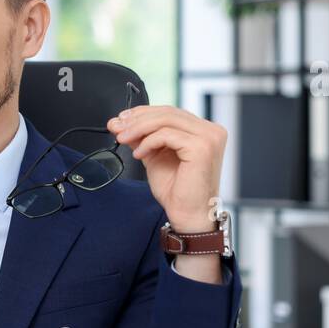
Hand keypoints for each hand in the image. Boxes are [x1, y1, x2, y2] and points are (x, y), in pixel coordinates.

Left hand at [106, 105, 225, 230]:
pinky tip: (139, 154)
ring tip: (123, 139)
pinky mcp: (202, 147)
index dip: (143, 113)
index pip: (170, 112)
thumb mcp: (155, 156)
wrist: (187, 215)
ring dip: (138, 128)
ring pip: (166, 120)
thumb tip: (120, 123)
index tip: (121, 119)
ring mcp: (209, 137)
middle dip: (137, 119)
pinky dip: (148, 142)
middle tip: (117, 126)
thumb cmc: (177, 191)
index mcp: (203, 131)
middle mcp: (211, 131)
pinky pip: (167, 135)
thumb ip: (142, 138)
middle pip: (167, 113)